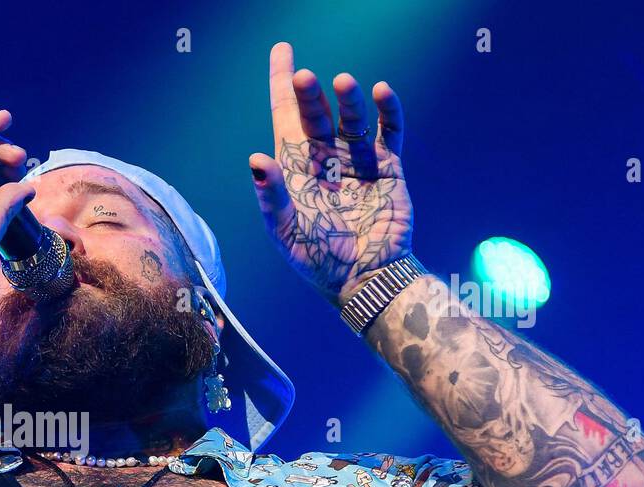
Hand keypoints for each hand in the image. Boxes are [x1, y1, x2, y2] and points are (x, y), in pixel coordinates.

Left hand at [249, 42, 412, 304]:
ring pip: (351, 118)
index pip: (284, 116)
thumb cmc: (317, 260)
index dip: (282, 84)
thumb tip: (255, 158)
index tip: (283, 50)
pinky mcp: (387, 167)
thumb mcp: (285, 232)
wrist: (364, 279)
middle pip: (315, 114)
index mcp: (294, 167)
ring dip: (347, 99)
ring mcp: (356, 160)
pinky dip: (387, 111)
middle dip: (309, 93)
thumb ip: (272, 196)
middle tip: (305, 76)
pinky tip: (381, 92)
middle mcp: (324, 157)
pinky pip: (388, 131)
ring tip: (342, 81)